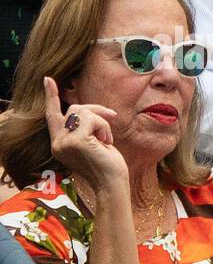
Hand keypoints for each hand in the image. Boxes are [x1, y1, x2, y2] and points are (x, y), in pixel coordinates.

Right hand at [42, 77, 127, 191]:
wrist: (112, 184)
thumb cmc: (107, 166)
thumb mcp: (92, 143)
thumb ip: (83, 128)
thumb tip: (86, 110)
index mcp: (59, 144)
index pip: (52, 116)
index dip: (51, 97)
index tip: (48, 79)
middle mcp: (57, 143)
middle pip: (74, 109)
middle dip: (96, 110)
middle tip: (112, 116)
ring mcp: (64, 142)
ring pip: (83, 112)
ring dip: (102, 122)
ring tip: (106, 140)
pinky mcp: (76, 140)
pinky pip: (92, 118)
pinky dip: (104, 126)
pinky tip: (106, 142)